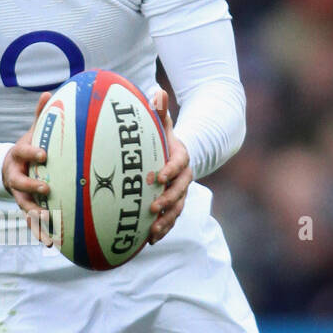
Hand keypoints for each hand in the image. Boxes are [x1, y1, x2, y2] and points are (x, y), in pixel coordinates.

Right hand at [3, 91, 53, 242]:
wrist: (7, 169)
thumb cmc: (27, 149)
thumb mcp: (31, 132)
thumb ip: (40, 116)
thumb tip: (50, 93)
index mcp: (17, 157)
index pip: (23, 153)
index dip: (32, 153)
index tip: (44, 154)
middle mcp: (15, 178)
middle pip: (20, 184)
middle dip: (32, 187)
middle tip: (47, 189)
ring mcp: (18, 195)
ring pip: (24, 207)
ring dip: (35, 217)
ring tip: (47, 224)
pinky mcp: (25, 207)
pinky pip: (32, 222)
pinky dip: (40, 231)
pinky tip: (52, 242)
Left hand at [147, 88, 191, 243]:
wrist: (179, 155)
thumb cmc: (165, 138)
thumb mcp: (163, 123)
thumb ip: (160, 111)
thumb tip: (156, 91)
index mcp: (181, 157)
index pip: (179, 164)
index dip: (170, 170)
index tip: (157, 176)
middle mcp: (184, 178)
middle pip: (180, 191)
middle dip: (167, 200)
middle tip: (152, 207)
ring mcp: (181, 193)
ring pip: (177, 209)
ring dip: (166, 221)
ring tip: (152, 231)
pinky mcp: (174, 205)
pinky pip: (171, 219)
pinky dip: (163, 230)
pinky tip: (149, 241)